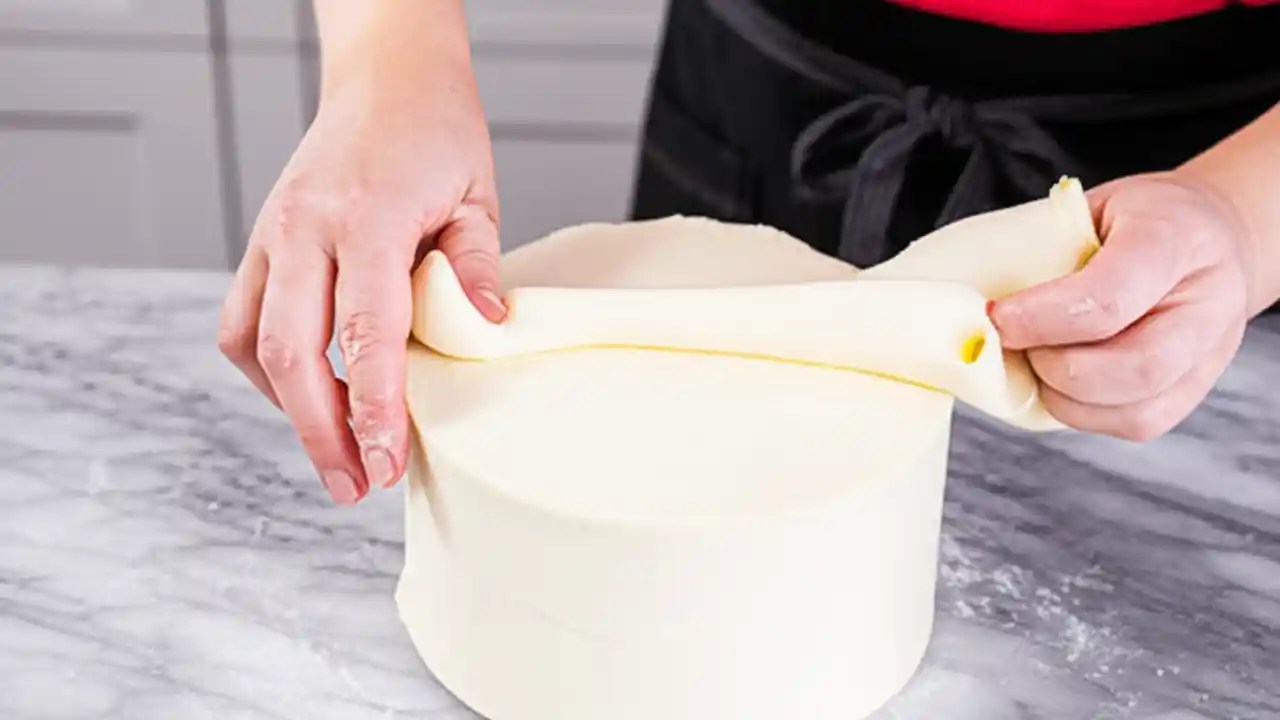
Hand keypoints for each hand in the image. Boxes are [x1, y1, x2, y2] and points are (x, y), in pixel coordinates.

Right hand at [217, 58, 504, 504]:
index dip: (375, 406)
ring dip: (289, 410)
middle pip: (292, 351)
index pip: (364, 330)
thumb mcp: (476, 194)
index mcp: (367, 216)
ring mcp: (273, 233)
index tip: (387, 462)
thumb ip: (474, 267)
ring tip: (335, 455)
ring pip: (255, 343)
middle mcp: (306, 227)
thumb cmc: (434, 132)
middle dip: (321, 432)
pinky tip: (308, 393)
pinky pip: (242, 321)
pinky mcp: (261, 242)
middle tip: (357, 487)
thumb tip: (487, 333)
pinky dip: (268, 369)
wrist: (385, 78)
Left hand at [991, 173, 1250, 440]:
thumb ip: (1045, 251)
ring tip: (1037, 360)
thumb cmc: (1134, 220)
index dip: (1041, 317)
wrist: (1209, 238)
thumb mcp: (1091, 206)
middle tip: (1015, 344)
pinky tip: (1059, 380)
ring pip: (1135, 410)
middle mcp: (1207, 304)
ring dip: (1064, 396)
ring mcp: (1209, 355)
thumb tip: (974, 307)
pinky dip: (1083, 411)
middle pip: (1134, 368)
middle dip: (1054, 367)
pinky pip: (1135, 424)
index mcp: (1176, 240)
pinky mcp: (1194, 392)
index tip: (995, 317)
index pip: (1109, 297)